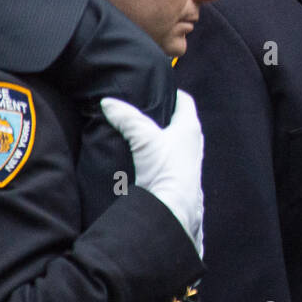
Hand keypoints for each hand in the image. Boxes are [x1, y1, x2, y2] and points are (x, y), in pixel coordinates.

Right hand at [101, 91, 203, 255]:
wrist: (171, 212)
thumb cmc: (166, 171)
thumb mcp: (144, 138)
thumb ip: (127, 118)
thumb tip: (109, 103)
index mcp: (190, 128)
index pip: (184, 101)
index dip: (171, 93)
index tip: (157, 89)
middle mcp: (193, 145)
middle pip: (178, 123)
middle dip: (162, 117)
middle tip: (141, 112)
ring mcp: (187, 164)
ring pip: (172, 144)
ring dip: (158, 141)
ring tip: (136, 137)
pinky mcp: (177, 181)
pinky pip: (166, 164)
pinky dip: (155, 160)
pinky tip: (139, 162)